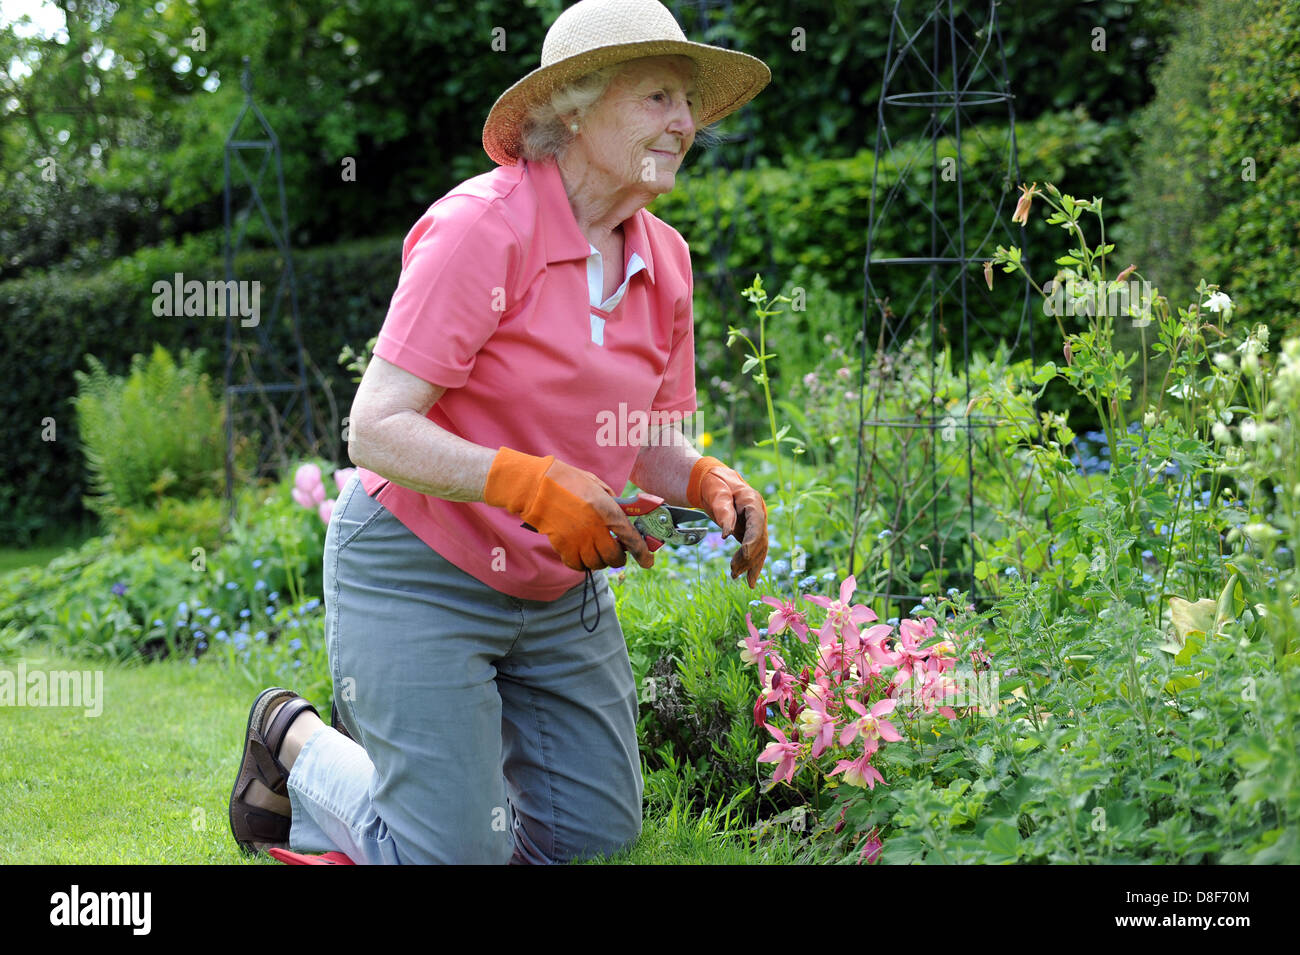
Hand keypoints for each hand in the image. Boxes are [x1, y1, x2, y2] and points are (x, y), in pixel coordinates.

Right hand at [483, 448, 653, 571]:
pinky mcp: (562, 546)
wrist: (537, 486)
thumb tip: (623, 518)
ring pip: (596, 564)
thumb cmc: (568, 481)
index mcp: (607, 510)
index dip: (642, 553)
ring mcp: (577, 540)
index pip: (631, 538)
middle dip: (619, 558)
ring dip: (600, 561)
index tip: (647, 561)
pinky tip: (581, 555)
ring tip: (596, 551)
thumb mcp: (597, 485)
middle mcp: (594, 529)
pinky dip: (581, 564)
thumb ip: (612, 502)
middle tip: (617, 552)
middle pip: (614, 557)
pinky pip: (577, 565)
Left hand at [687, 456, 767, 587]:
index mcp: (752, 501)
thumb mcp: (716, 492)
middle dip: (748, 557)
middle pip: (759, 539)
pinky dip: (751, 565)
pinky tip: (748, 581)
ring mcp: (756, 524)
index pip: (757, 523)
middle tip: (733, 570)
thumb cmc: (715, 483)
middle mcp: (758, 514)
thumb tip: (727, 534)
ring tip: (734, 576)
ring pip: (759, 549)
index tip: (746, 553)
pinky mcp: (750, 533)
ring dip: (749, 564)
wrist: (715, 482)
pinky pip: (754, 551)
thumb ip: (723, 510)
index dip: (753, 539)